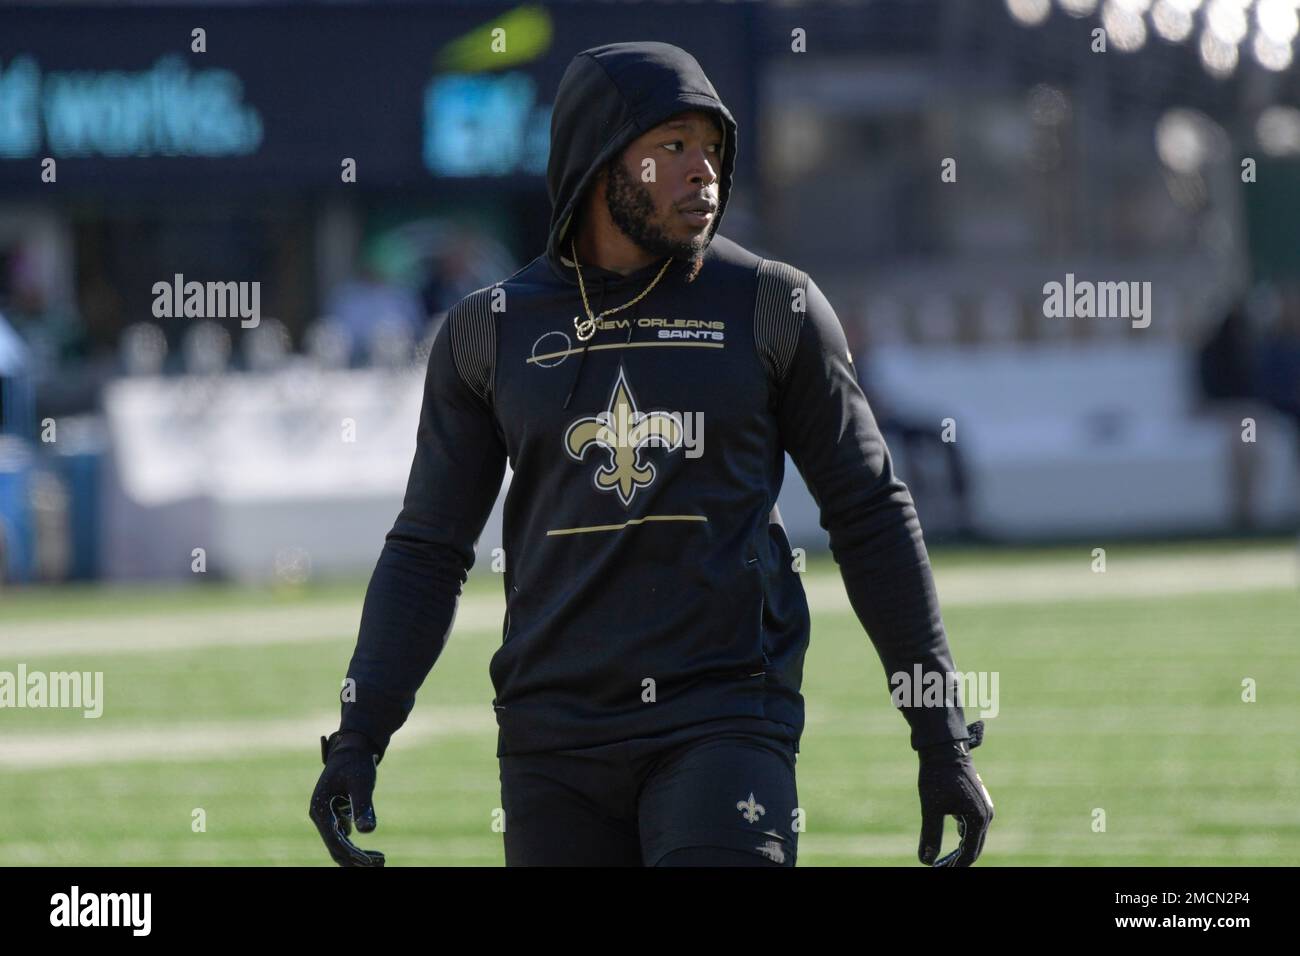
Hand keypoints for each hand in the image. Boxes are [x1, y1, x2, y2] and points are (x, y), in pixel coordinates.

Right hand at [309, 730, 385, 866]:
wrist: (353, 748)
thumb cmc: (357, 763)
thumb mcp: (362, 783)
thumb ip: (363, 805)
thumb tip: (367, 830)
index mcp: (320, 809)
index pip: (335, 841)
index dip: (353, 855)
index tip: (371, 862)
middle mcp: (319, 816)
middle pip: (335, 848)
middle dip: (356, 860)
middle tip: (381, 864)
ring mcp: (325, 817)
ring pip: (339, 845)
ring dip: (357, 857)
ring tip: (380, 861)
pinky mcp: (334, 816)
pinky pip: (342, 838)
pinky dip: (356, 848)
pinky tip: (372, 854)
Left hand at [916, 720, 992, 866]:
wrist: (944, 748)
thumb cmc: (938, 776)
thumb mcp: (931, 808)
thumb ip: (931, 835)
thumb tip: (926, 861)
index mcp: (978, 819)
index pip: (969, 853)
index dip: (955, 865)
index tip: (941, 871)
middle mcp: (986, 815)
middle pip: (974, 847)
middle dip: (958, 860)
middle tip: (941, 868)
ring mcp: (983, 808)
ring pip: (973, 837)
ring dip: (961, 849)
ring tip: (944, 860)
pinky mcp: (977, 802)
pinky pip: (972, 826)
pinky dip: (963, 836)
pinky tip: (953, 842)